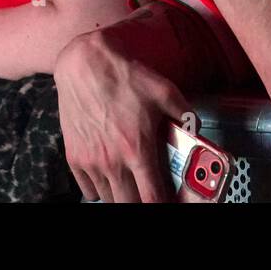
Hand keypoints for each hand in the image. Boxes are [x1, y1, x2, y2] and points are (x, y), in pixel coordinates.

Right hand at [55, 27, 191, 202]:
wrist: (85, 64)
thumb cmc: (124, 77)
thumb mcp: (164, 90)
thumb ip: (185, 113)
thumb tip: (196, 128)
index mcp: (138, 149)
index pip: (152, 198)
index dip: (162, 204)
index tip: (167, 202)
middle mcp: (113, 161)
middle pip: (128, 204)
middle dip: (141, 200)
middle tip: (149, 189)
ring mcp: (91, 161)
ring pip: (108, 198)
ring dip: (121, 194)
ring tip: (131, 180)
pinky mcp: (74, 156)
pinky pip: (88, 188)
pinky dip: (99, 188)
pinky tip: (109, 175)